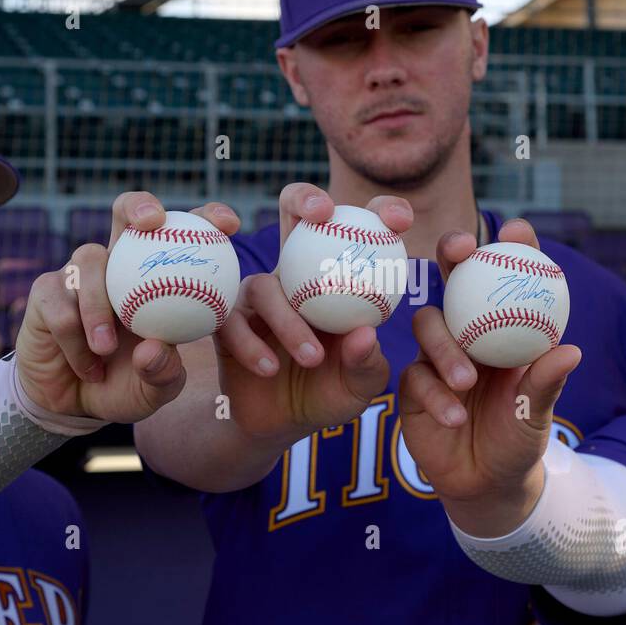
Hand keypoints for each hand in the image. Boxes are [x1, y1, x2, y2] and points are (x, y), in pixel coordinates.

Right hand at [14, 193, 240, 423]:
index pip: (184, 232)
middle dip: (139, 205)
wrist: (78, 406)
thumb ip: (164, 372)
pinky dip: (75, 341)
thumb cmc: (130, 386)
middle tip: (152, 223)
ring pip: (89, 260)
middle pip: (125, 212)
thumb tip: (153, 347)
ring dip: (99, 305)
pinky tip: (88, 366)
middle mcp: (118, 264)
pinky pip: (61, 306)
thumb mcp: (157, 387)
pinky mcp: (46, 293)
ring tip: (106, 347)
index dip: (207, 217)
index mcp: (157, 275)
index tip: (229, 225)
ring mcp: (79, 274)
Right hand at [212, 183, 412, 443]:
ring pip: (266, 284)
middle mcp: (297, 272)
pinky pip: (233, 322)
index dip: (379, 211)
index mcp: (339, 275)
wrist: (283, 426)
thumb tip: (363, 333)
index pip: (360, 228)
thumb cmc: (332, 393)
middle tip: (323, 214)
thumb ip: (366, 361)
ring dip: (289, 321)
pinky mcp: (226, 321)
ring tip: (312, 358)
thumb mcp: (360, 384)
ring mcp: (259, 293)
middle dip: (305, 198)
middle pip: (294, 212)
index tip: (398, 221)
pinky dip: (253, 346)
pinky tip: (269, 368)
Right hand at [398, 219, 580, 535]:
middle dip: (454, 254)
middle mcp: (467, 331)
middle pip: (455, 279)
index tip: (518, 230)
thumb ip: (546, 383)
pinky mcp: (412, 385)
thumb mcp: (537, 413)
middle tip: (460, 249)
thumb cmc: (518, 437)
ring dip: (447, 346)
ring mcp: (436, 355)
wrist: (485, 483)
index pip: (507, 277)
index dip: (512, 248)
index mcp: (503, 327)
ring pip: (429, 325)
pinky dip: (438, 395)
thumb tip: (569, 351)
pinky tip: (455, 414)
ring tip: (468, 380)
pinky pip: (417, 378)